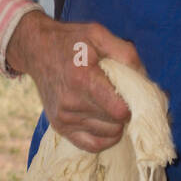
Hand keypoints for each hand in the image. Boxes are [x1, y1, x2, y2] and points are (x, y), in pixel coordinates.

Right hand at [6, 9, 142, 151]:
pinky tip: (107, 122)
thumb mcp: (99, 34)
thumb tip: (144, 80)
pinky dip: (106, 138)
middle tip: (122, 96)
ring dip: (116, 123)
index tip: (132, 92)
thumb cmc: (72, 42)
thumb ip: (125, 53)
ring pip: (108, 134)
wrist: (37, 50)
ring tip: (111, 105)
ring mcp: (64, 118)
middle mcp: (71, 102)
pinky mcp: (60, 127)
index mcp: (83, 79)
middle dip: (126, 112)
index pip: (119, 110)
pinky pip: (92, 145)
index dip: (133, 103)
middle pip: (116, 123)